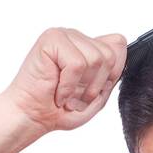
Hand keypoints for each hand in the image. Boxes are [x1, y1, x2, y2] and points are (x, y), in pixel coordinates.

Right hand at [2, 28, 126, 133]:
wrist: (32, 117)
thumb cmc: (59, 109)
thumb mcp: (97, 95)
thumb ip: (111, 73)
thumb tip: (121, 46)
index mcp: (88, 47)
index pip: (118, 44)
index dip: (114, 71)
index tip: (95, 89)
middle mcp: (77, 38)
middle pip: (110, 55)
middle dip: (96, 84)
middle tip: (78, 97)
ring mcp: (64, 36)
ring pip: (95, 59)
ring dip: (82, 87)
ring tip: (67, 95)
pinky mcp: (51, 40)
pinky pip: (76, 64)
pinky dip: (68, 86)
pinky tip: (57, 91)